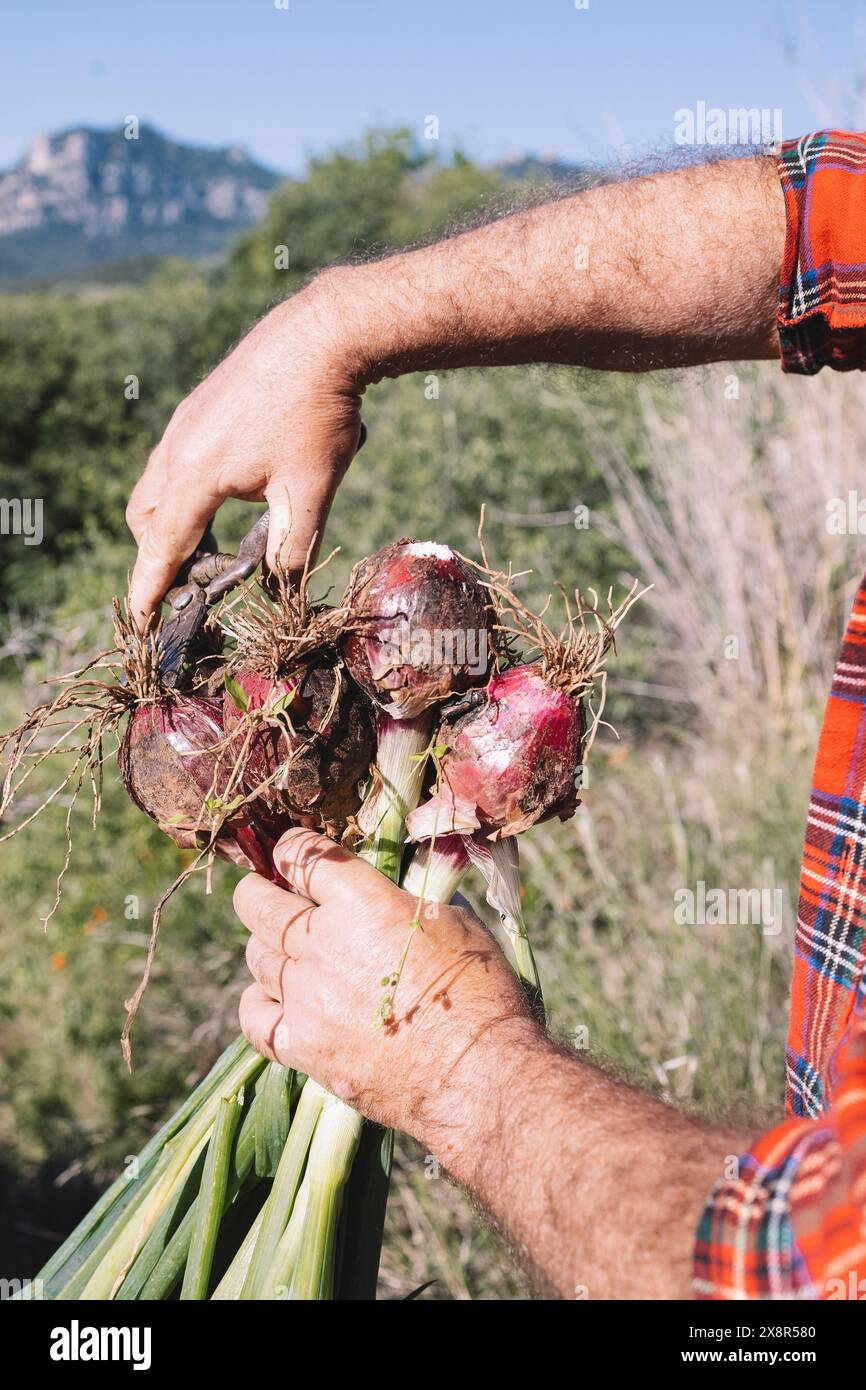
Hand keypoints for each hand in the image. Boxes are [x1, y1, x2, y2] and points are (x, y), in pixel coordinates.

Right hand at [126, 271, 363, 624]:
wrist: (324, 335)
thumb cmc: (317, 414)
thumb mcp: (310, 493)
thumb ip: (291, 549)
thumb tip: (279, 585)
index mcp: (195, 476)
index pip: (162, 549)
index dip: (149, 591)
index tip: (138, 623)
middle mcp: (177, 448)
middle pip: (147, 519)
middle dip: (161, 555)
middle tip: (199, 579)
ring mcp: (186, 423)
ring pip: (160, 487)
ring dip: (177, 521)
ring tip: (221, 541)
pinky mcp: (201, 407)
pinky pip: (178, 460)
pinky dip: (191, 490)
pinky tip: (239, 489)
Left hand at [234, 828, 537, 1140]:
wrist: (476, 1073)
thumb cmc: (479, 993)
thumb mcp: (457, 922)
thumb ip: (414, 902)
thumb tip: (401, 895)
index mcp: (361, 902)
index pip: (304, 857)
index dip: (290, 848)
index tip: (287, 850)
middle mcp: (322, 942)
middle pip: (260, 905)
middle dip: (254, 891)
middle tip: (257, 888)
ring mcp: (305, 996)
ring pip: (257, 957)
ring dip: (262, 945)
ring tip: (272, 944)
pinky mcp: (301, 1045)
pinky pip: (254, 1017)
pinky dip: (255, 1001)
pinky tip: (268, 997)